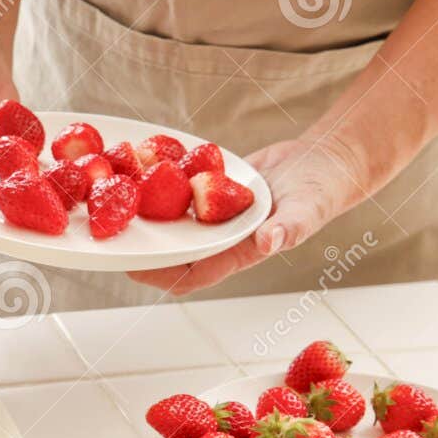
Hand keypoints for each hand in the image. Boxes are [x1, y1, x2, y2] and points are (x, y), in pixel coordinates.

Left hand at [125, 133, 370, 295]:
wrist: (327, 162)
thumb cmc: (323, 191)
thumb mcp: (308, 209)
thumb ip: (289, 228)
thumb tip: (269, 243)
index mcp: (240, 250)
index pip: (194, 274)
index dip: (162, 275)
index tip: (132, 269)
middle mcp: (223, 237)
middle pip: (174, 252)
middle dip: (144, 247)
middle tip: (110, 233)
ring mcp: (218, 215)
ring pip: (175, 222)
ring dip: (149, 216)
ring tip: (114, 201)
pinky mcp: (216, 190)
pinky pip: (183, 191)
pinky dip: (164, 184)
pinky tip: (139, 169)